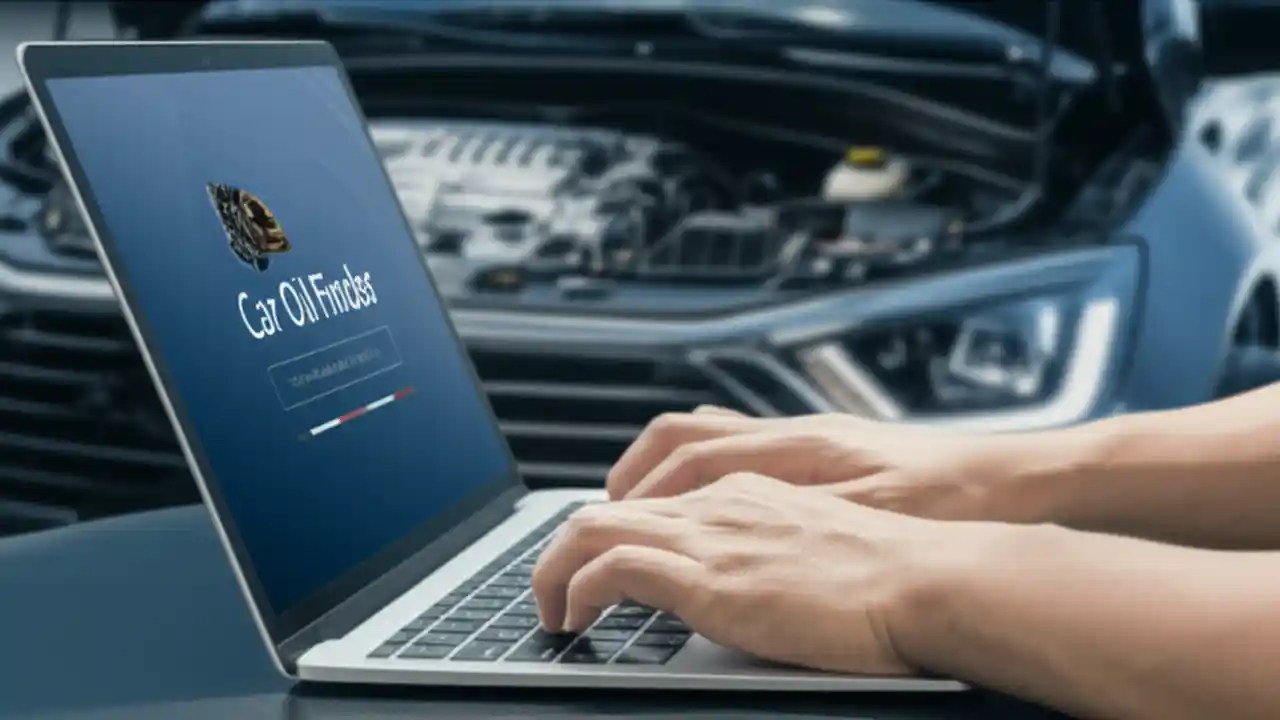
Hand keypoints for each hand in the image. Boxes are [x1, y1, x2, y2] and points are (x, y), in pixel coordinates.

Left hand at [532, 473, 991, 674]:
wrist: (924, 579)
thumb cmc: (893, 573)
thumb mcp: (822, 544)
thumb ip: (778, 548)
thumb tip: (755, 579)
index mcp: (748, 491)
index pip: (655, 495)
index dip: (616, 526)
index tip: (600, 561)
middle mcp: (719, 503)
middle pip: (610, 504)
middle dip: (566, 546)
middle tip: (555, 588)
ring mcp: (710, 535)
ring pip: (594, 525)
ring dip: (555, 567)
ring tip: (551, 608)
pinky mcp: (708, 576)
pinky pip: (611, 567)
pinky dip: (576, 589)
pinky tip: (576, 619)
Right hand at [608, 407, 1056, 522]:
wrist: (1018, 485)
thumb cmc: (950, 504)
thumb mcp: (863, 526)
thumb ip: (787, 528)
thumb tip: (716, 542)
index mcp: (796, 449)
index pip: (686, 456)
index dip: (635, 494)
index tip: (604, 527)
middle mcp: (794, 435)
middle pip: (683, 436)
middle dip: (633, 476)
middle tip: (604, 518)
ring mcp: (811, 439)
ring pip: (711, 434)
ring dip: (664, 469)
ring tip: (640, 507)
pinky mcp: (830, 452)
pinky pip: (745, 446)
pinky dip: (706, 469)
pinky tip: (714, 500)